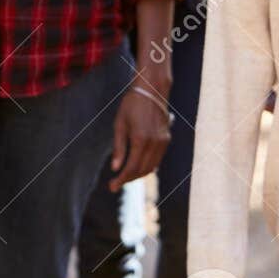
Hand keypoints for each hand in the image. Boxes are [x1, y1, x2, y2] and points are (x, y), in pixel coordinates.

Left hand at [110, 72, 170, 192]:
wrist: (151, 90)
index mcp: (140, 140)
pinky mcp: (166, 139)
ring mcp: (162, 142)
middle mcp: (154, 143)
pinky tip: (137, 165)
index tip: (112, 186)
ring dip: (138, 174)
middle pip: (141, 171)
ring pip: (151, 167)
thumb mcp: (119, 124)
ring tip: (125, 176)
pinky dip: (146, 166)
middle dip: (128, 179)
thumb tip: (115, 168)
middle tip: (116, 183)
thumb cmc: (131, 105)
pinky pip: (156, 159)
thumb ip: (118, 148)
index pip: (131, 168)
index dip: (121, 180)